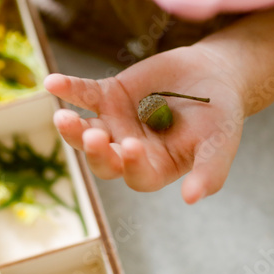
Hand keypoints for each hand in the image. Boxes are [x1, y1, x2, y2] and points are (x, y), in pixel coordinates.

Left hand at [44, 45, 246, 201]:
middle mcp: (128, 149)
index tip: (132, 146)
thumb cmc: (221, 116)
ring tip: (63, 117)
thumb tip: (192, 199)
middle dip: (95, 150)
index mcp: (154, 168)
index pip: (135, 175)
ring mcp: (114, 122)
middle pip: (102, 159)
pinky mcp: (107, 95)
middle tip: (95, 135)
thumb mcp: (220, 143)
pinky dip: (68, 88)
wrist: (214, 75)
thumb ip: (209, 172)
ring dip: (72, 127)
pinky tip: (53, 82)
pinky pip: (83, 93)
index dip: (131, 165)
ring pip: (86, 129)